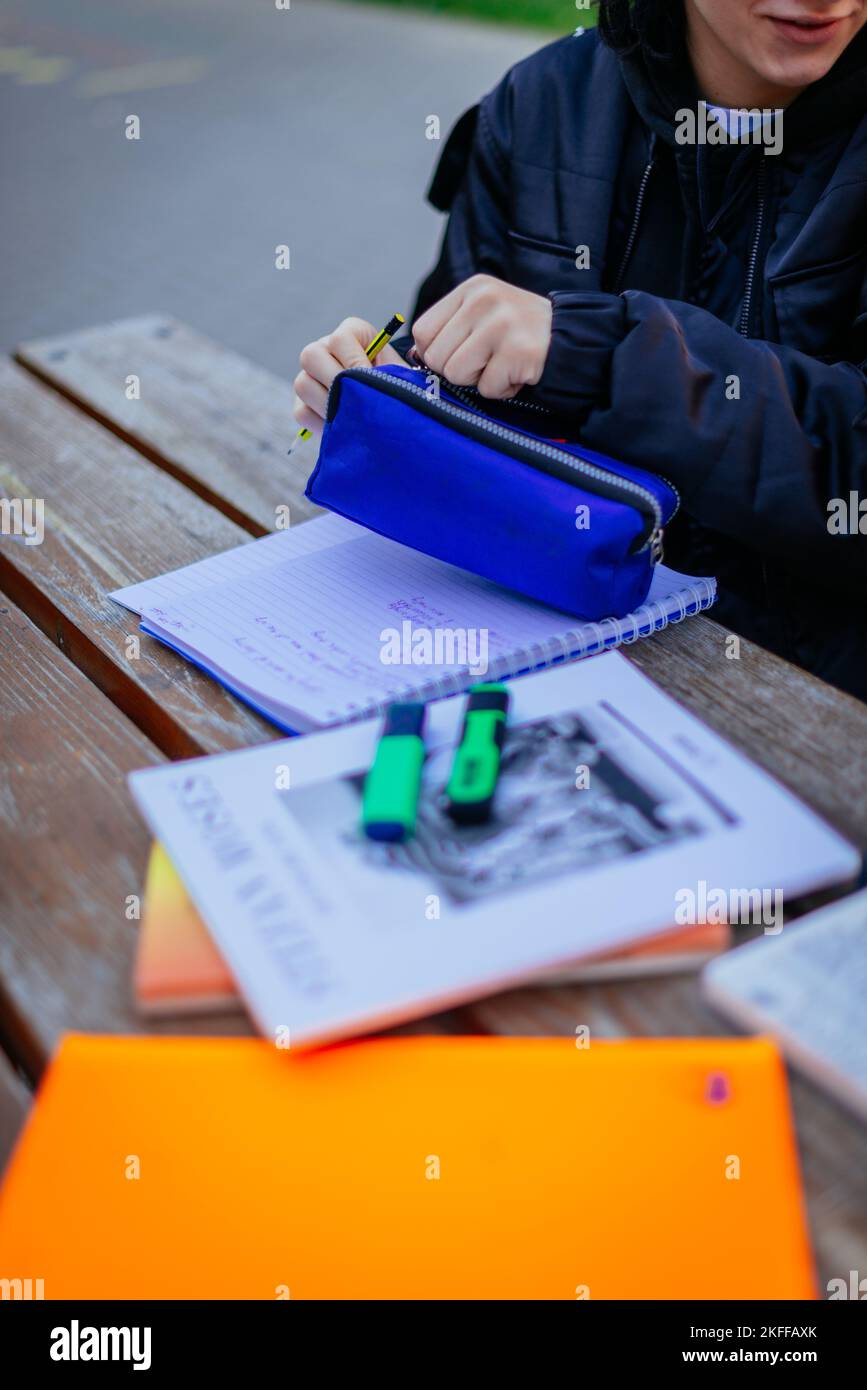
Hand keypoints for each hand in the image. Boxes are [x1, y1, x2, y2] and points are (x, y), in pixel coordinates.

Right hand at [293, 317, 402, 435]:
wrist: (392, 413)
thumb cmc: (399, 390)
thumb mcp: (400, 374)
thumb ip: (393, 365)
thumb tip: (380, 366)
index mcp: (351, 335)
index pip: (340, 339)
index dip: (355, 361)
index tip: (371, 379)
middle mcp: (325, 350)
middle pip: (311, 356)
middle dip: (336, 383)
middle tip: (356, 400)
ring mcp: (310, 377)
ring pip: (303, 384)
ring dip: (329, 404)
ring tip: (353, 416)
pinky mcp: (303, 404)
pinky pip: (301, 412)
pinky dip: (321, 422)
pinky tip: (343, 426)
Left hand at [412, 275, 552, 398]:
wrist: (571, 339)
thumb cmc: (518, 334)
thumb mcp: (482, 316)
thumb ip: (449, 330)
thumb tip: (410, 356)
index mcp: (471, 290)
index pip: (423, 331)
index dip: (434, 352)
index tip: (458, 354)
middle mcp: (485, 301)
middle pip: (436, 356)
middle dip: (457, 369)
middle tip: (487, 361)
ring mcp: (502, 324)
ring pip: (456, 373)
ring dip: (478, 380)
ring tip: (501, 365)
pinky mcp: (518, 351)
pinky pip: (486, 388)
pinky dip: (501, 389)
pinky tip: (516, 373)